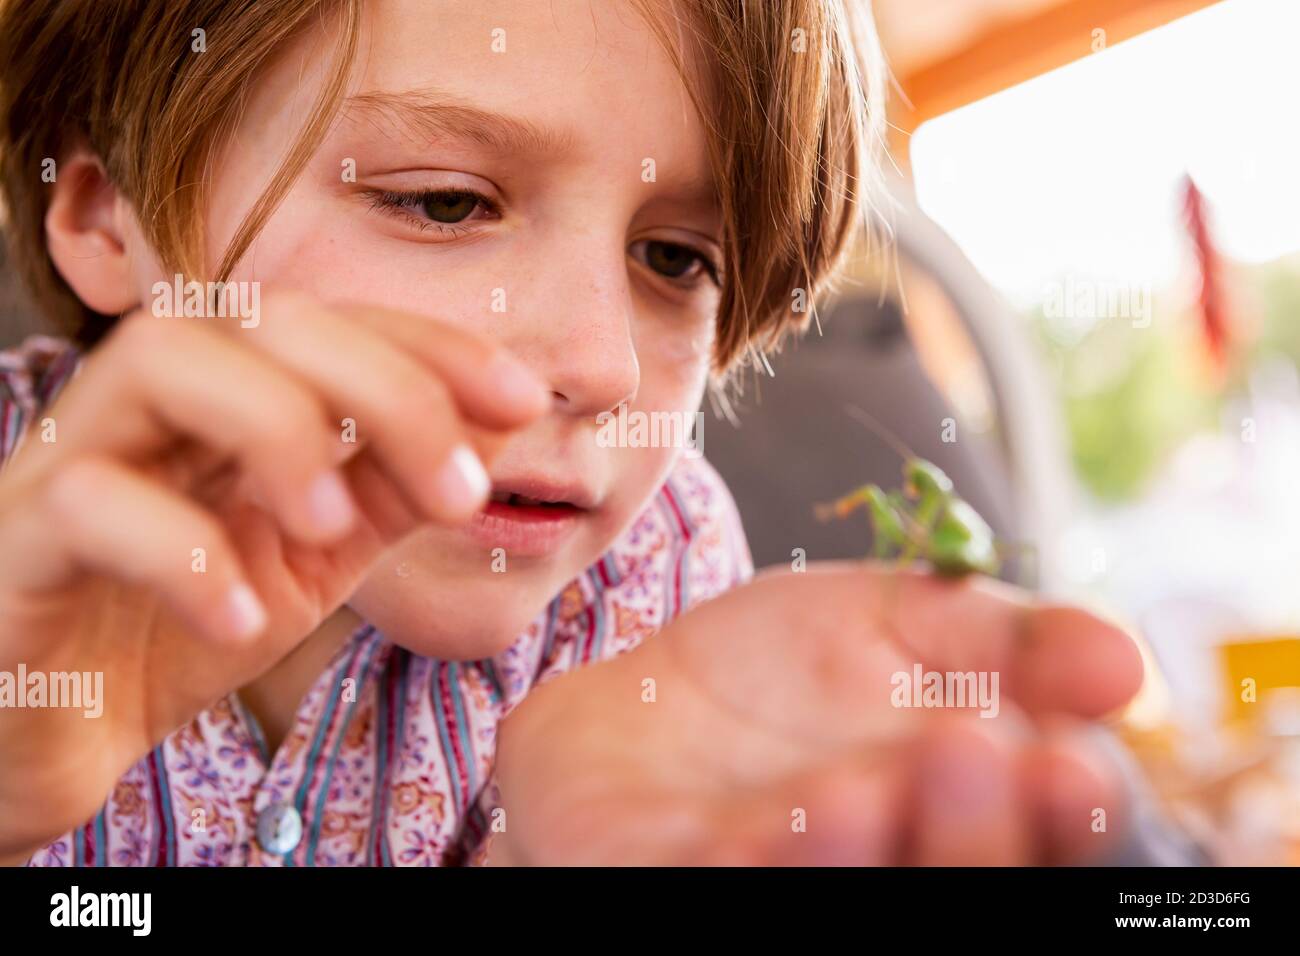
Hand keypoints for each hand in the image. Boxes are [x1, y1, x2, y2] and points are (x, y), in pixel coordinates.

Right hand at [0, 291, 547, 858]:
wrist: (57, 727)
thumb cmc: (185, 623)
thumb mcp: (320, 555)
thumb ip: (398, 486)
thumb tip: (503, 421)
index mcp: (226, 394)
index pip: (333, 321)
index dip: (433, 342)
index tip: (526, 400)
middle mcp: (150, 402)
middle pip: (257, 314)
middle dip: (382, 383)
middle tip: (459, 489)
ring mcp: (73, 457)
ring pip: (158, 360)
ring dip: (279, 429)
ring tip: (335, 527)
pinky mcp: (15, 541)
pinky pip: (86, 504)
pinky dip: (185, 553)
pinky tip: (245, 616)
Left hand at [491, 563, 1144, 864]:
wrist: (640, 699)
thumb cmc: (778, 674)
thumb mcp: (896, 624)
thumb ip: (999, 638)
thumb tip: (1124, 666)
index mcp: (965, 802)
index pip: (1053, 830)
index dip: (1070, 814)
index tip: (1070, 766)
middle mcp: (898, 858)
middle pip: (966, 880)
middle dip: (974, 834)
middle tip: (964, 749)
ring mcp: (796, 884)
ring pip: (852, 899)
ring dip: (859, 856)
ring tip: (856, 792)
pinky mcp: (691, 890)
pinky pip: (729, 891)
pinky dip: (753, 867)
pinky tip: (753, 832)